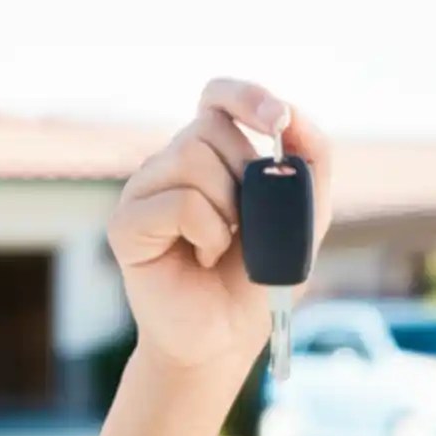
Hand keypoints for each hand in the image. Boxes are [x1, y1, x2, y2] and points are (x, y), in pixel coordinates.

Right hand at [106, 78, 332, 370]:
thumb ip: (310, 165)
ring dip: (228, 208)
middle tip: (245, 223)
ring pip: (191, 157)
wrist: (225, 340)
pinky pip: (180, 201)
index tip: (278, 118)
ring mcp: (143, 192)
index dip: (246, 96)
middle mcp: (169, 166)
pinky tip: (205, 258)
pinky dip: (209, 233)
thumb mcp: (302, 219)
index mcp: (208, 157)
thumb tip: (292, 115)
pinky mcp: (126, 224)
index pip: (217, 97)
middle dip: (246, 175)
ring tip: (224, 245)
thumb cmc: (257, 280)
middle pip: (209, 128)